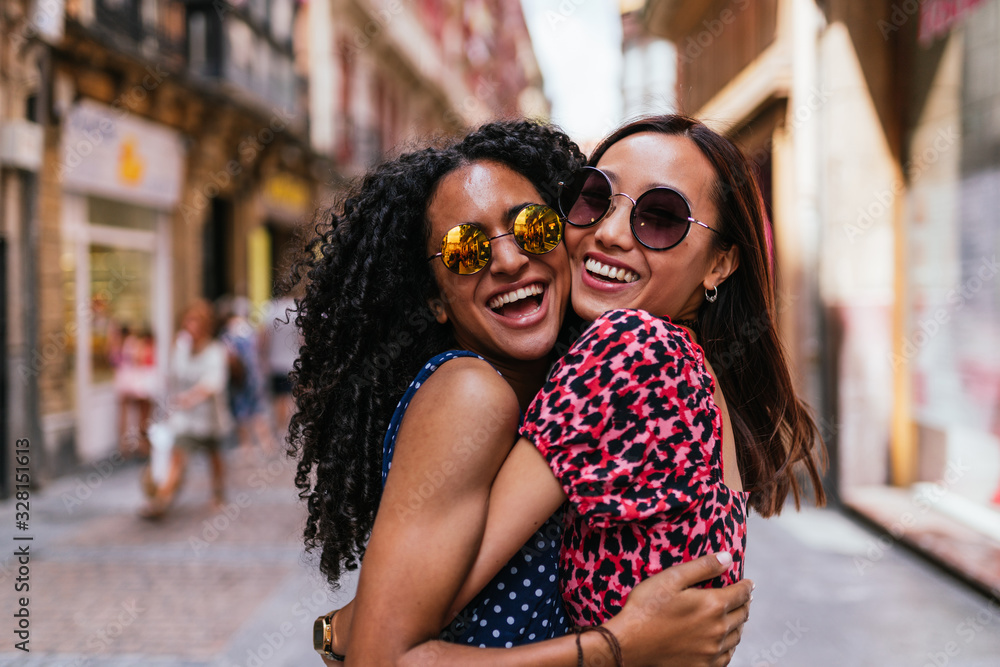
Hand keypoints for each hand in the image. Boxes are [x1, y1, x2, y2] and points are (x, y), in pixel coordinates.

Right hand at [606, 552, 752, 666]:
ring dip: (739, 624)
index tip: (749, 583)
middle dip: (745, 604)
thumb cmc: (646, 608)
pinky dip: (729, 646)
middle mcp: (718, 630)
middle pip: (742, 615)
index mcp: (713, 605)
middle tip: (744, 598)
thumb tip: (728, 558)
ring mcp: (712, 651)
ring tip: (735, 617)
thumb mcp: (671, 579)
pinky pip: (726, 656)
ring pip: (736, 637)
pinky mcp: (703, 666)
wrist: (628, 644)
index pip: (741, 594)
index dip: (747, 586)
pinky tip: (724, 641)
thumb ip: (703, 567)